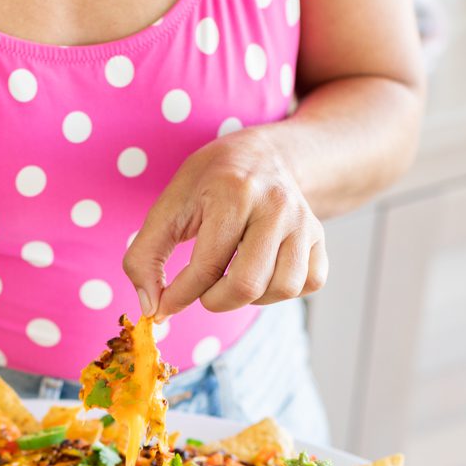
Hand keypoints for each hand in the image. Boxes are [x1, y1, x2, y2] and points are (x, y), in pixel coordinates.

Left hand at [124, 130, 328, 318]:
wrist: (265, 155)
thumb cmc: (211, 183)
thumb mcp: (169, 205)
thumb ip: (145, 256)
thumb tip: (150, 309)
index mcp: (233, 193)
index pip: (205, 268)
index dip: (179, 297)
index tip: (164, 306)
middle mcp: (276, 205)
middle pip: (247, 285)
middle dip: (215, 301)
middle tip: (203, 289)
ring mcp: (304, 221)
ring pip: (282, 288)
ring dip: (251, 297)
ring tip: (233, 276)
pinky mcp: (320, 237)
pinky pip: (308, 283)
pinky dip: (281, 290)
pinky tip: (262, 273)